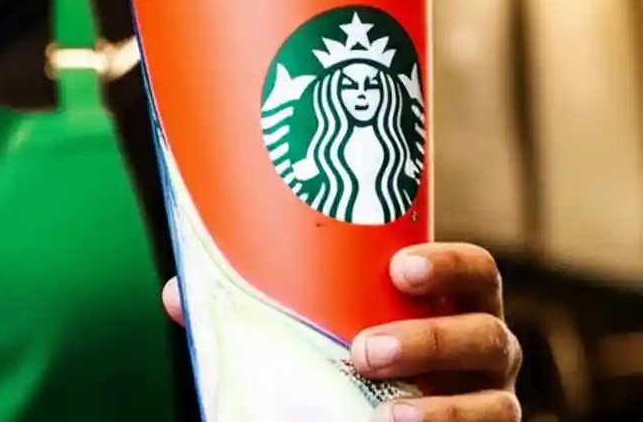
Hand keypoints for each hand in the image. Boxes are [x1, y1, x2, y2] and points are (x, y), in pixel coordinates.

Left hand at [161, 242, 522, 421]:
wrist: (370, 408)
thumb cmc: (349, 346)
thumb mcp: (320, 323)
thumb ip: (263, 304)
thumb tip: (178, 294)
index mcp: (452, 301)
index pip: (475, 270)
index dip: (448, 265)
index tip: (399, 268)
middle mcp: (484, 348)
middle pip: (486, 336)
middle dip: (428, 341)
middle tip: (363, 350)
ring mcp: (490, 401)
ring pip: (492, 405)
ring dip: (443, 411)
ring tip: (387, 418)